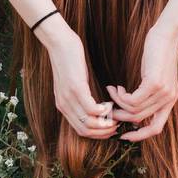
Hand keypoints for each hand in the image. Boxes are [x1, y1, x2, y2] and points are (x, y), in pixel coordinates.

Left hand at [38, 18, 115, 139]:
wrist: (59, 43)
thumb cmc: (68, 60)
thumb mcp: (72, 82)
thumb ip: (80, 95)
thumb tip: (94, 104)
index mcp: (64, 106)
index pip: (81, 130)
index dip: (98, 133)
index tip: (112, 127)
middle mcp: (64, 106)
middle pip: (85, 131)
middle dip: (104, 132)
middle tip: (118, 124)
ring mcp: (69, 98)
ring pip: (89, 123)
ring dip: (106, 123)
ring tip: (117, 115)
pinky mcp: (76, 88)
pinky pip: (92, 109)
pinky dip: (104, 110)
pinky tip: (110, 103)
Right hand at [107, 25, 177, 141]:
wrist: (166, 37)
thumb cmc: (158, 56)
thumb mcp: (155, 80)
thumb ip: (148, 96)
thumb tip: (132, 111)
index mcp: (169, 102)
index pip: (156, 128)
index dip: (139, 136)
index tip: (123, 135)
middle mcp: (168, 100)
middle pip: (138, 119)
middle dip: (120, 116)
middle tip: (109, 107)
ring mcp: (162, 92)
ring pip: (133, 110)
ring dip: (118, 103)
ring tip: (112, 92)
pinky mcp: (154, 83)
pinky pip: (131, 100)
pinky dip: (120, 96)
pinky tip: (117, 87)